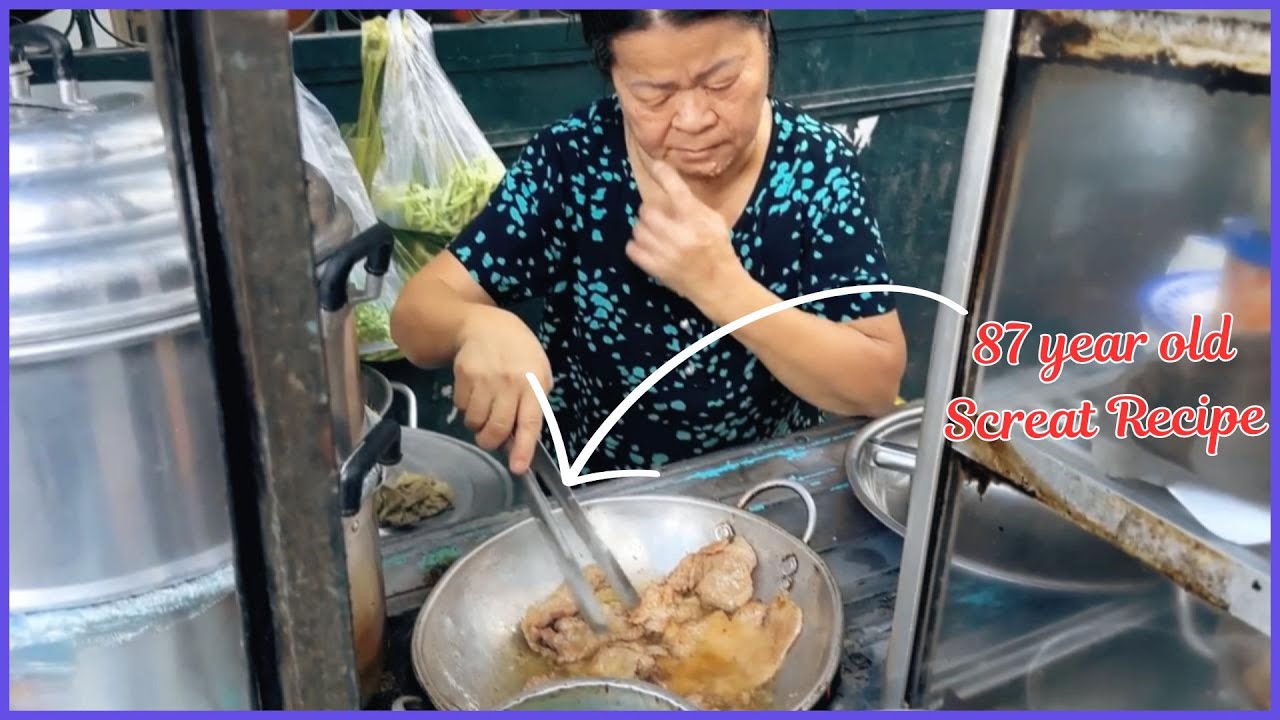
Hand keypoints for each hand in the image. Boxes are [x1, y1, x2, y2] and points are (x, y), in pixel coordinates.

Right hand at [452, 306, 551, 474]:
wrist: (485, 325)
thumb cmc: (519, 354)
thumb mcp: (538, 374)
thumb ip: (532, 405)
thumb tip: (517, 441)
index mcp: (532, 383)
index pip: (529, 421)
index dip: (523, 448)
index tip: (518, 468)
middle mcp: (508, 382)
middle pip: (496, 428)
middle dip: (491, 441)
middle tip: (491, 438)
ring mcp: (484, 378)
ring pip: (474, 422)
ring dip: (477, 424)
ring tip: (485, 407)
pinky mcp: (463, 375)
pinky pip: (461, 407)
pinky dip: (467, 407)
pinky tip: (475, 391)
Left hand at [626, 160, 745, 303]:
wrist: (718, 285)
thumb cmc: (718, 249)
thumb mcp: (714, 221)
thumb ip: (693, 204)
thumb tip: (670, 184)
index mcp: (697, 220)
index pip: (676, 189)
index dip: (662, 173)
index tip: (654, 164)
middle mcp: (680, 235)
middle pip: (648, 209)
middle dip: (651, 210)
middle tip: (659, 216)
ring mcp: (666, 253)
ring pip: (638, 228)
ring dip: (644, 227)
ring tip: (655, 232)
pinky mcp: (655, 269)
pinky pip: (632, 248)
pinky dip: (637, 244)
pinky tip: (649, 246)